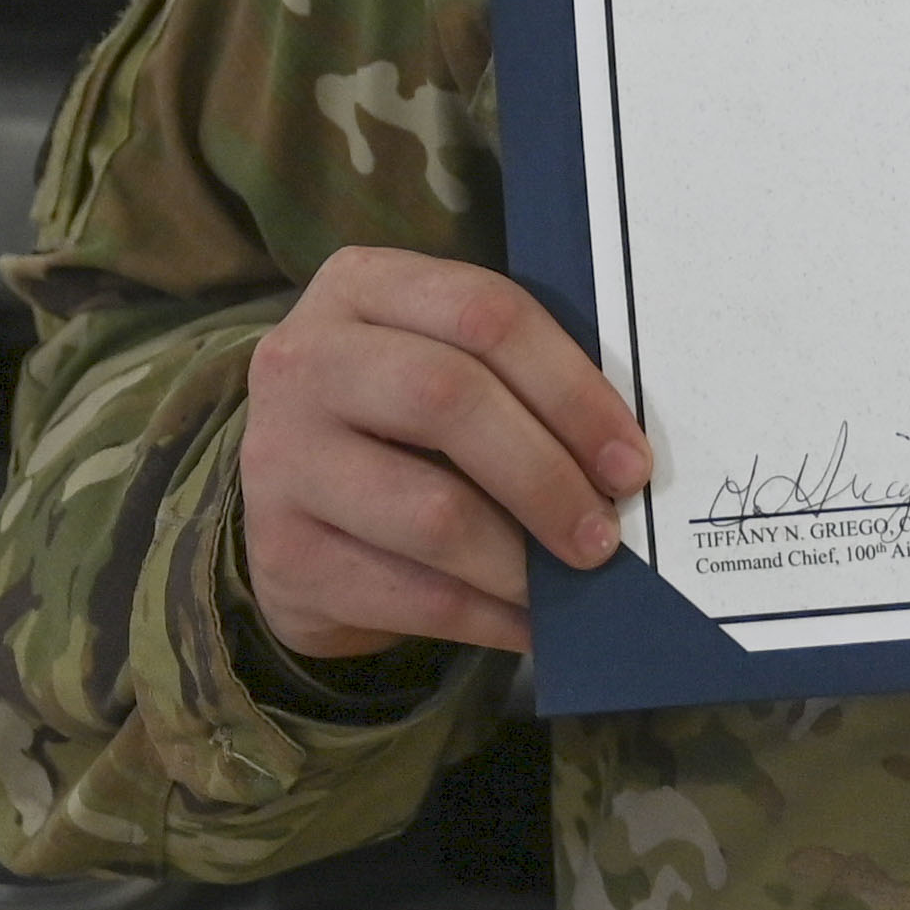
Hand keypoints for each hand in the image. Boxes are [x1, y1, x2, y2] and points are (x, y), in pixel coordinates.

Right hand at [236, 247, 649, 658]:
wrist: (294, 507)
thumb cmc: (401, 422)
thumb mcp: (441, 361)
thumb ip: (516, 379)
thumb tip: (620, 457)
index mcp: (361, 286)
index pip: (484, 314)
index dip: (571, 388)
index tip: (630, 459)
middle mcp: (304, 360)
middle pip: (448, 399)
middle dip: (548, 475)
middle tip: (605, 532)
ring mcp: (280, 459)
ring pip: (431, 512)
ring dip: (522, 560)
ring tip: (572, 579)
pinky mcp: (281, 555)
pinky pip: (410, 594)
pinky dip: (489, 617)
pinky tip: (531, 623)